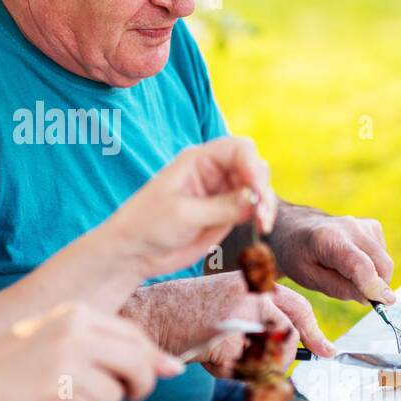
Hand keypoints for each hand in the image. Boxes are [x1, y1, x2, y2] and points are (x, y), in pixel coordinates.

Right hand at [0, 302, 183, 400]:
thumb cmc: (24, 362)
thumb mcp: (66, 338)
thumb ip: (115, 347)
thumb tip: (174, 367)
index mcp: (77, 314)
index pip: (135, 337)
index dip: (152, 361)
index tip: (158, 375)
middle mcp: (73, 334)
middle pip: (137, 363)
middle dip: (140, 386)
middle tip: (130, 395)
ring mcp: (63, 364)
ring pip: (114, 394)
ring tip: (71, 394)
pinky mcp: (55, 394)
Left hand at [99, 137, 276, 280]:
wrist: (135, 251)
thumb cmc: (149, 224)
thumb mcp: (184, 213)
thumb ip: (223, 206)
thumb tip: (256, 199)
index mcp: (198, 159)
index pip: (238, 149)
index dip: (253, 166)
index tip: (257, 191)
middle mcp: (213, 171)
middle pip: (253, 166)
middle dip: (262, 187)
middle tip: (262, 214)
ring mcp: (222, 193)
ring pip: (257, 189)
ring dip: (265, 204)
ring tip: (262, 225)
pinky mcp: (226, 214)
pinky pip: (252, 209)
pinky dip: (261, 216)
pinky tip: (260, 228)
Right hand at [130, 273, 335, 377]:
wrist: (151, 314)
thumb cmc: (184, 317)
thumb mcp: (226, 311)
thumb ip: (258, 325)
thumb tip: (287, 353)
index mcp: (253, 282)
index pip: (297, 306)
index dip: (313, 331)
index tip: (325, 350)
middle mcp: (253, 289)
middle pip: (291, 329)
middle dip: (287, 354)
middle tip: (279, 367)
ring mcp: (243, 306)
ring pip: (272, 348)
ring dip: (253, 365)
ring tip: (223, 358)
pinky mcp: (231, 327)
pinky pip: (249, 362)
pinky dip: (233, 370)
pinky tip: (211, 359)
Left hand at [276, 211, 394, 304]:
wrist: (296, 227)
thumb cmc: (299, 255)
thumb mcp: (308, 278)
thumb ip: (338, 289)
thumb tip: (369, 297)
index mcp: (328, 239)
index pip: (359, 264)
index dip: (373, 285)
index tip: (385, 302)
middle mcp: (350, 228)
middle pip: (380, 264)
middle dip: (377, 287)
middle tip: (358, 295)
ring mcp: (364, 225)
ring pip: (384, 262)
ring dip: (374, 277)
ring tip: (346, 274)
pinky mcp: (372, 226)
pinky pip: (382, 255)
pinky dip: (373, 266)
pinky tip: (352, 262)